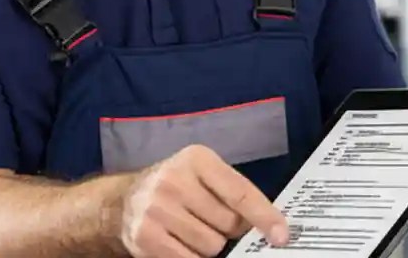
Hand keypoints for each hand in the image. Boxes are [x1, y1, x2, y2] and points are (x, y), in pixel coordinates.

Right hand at [121, 144, 288, 257]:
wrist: (125, 200)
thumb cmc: (177, 188)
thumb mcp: (203, 177)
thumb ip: (235, 194)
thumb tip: (271, 229)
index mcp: (196, 159)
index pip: (239, 192)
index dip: (265, 217)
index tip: (282, 237)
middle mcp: (173, 180)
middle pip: (228, 224)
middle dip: (228, 230)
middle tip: (213, 222)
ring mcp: (156, 209)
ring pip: (211, 246)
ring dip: (210, 246)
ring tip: (193, 231)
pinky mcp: (145, 236)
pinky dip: (193, 257)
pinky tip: (182, 244)